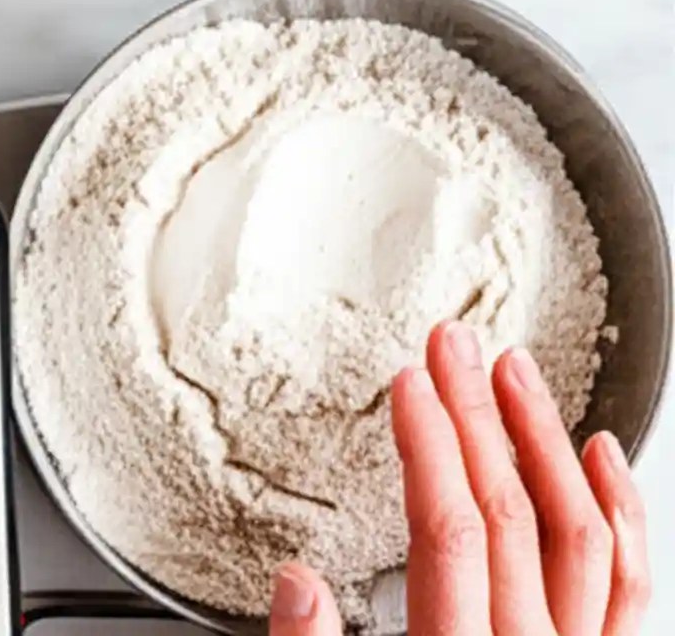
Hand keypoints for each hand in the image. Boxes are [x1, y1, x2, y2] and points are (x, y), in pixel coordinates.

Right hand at [268, 321, 649, 634]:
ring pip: (582, 534)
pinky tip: (602, 454)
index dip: (430, 447)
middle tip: (452, 346)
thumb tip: (295, 585)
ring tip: (516, 374)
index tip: (410, 384)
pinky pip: (635, 584)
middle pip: (509, 513)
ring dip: (545, 442)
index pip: (449, 532)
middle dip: (476, 417)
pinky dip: (623, 511)